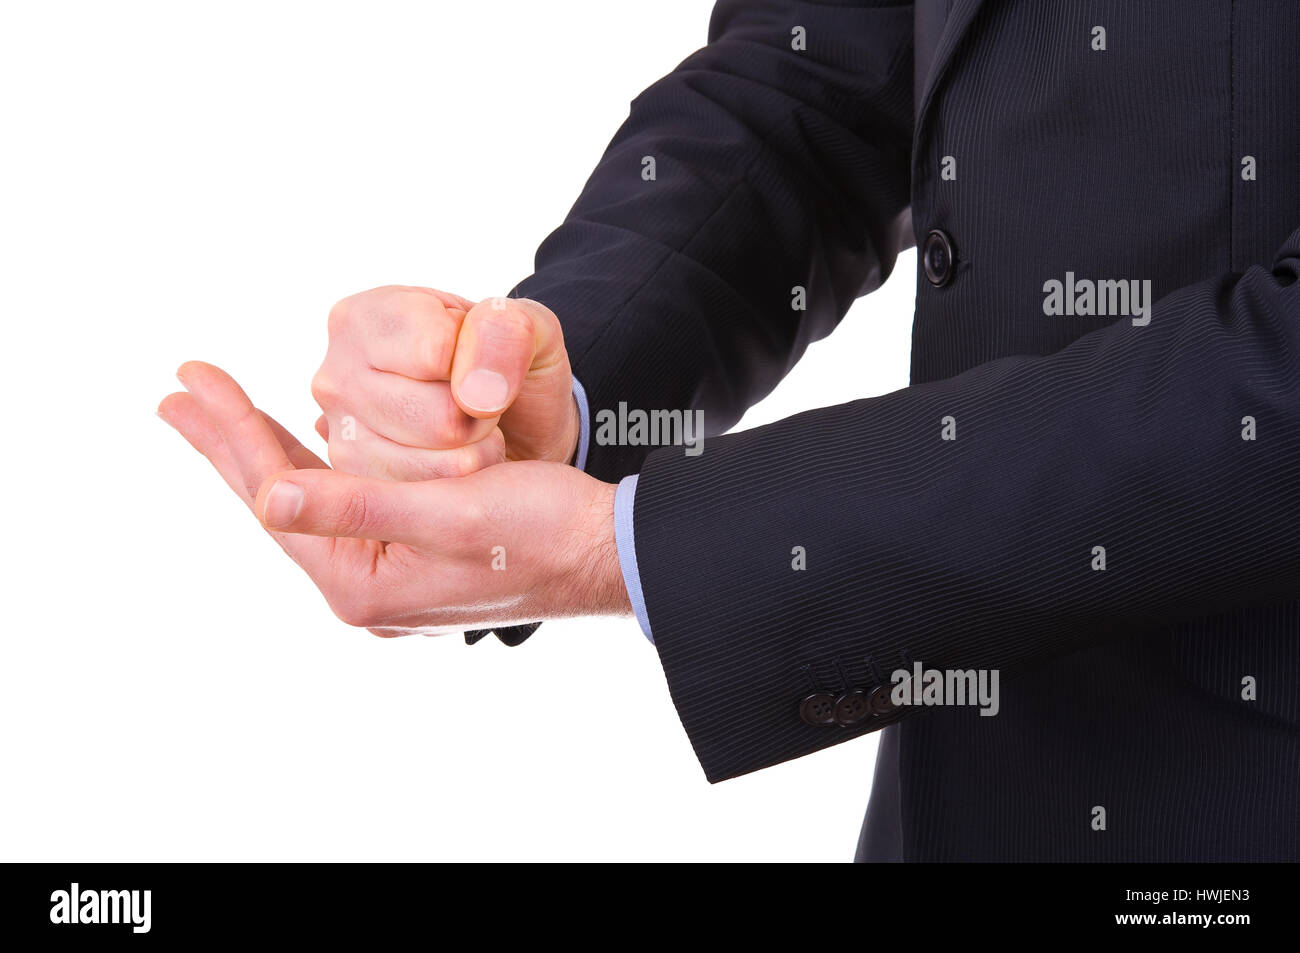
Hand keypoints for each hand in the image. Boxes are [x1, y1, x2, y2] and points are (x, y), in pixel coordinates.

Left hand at [159, 362, 627, 634]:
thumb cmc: (537, 532)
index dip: (229, 435)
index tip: (185, 381)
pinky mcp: (412, 556)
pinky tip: (303, 444)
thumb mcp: (448, 512)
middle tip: (177, 394)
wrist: (605, 554)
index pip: (276, 497)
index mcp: (361, 583)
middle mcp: (365, 586)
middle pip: (282, 499)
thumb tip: (266, 502)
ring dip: (268, 449)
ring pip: (311, 498)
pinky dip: (316, 464)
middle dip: (231, 442)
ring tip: (222, 410)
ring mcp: (387, 574)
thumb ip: (354, 506)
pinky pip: (345, 502)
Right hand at [312, 286, 579, 480]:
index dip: (481, 364)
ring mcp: (340, 436)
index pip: (435, 354)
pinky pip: (432, 501)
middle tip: (478, 400)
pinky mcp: (357, 486)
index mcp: (368, 317)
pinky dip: (461, 484)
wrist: (512, 418)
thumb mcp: (529, 327)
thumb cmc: (508, 363)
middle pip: (439, 419)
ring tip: (467, 427)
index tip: (480, 358)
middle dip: (480, 416)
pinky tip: (451, 457)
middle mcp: (336, 375)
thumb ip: (508, 334)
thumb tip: (475, 393)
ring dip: (475, 452)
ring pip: (438, 466)